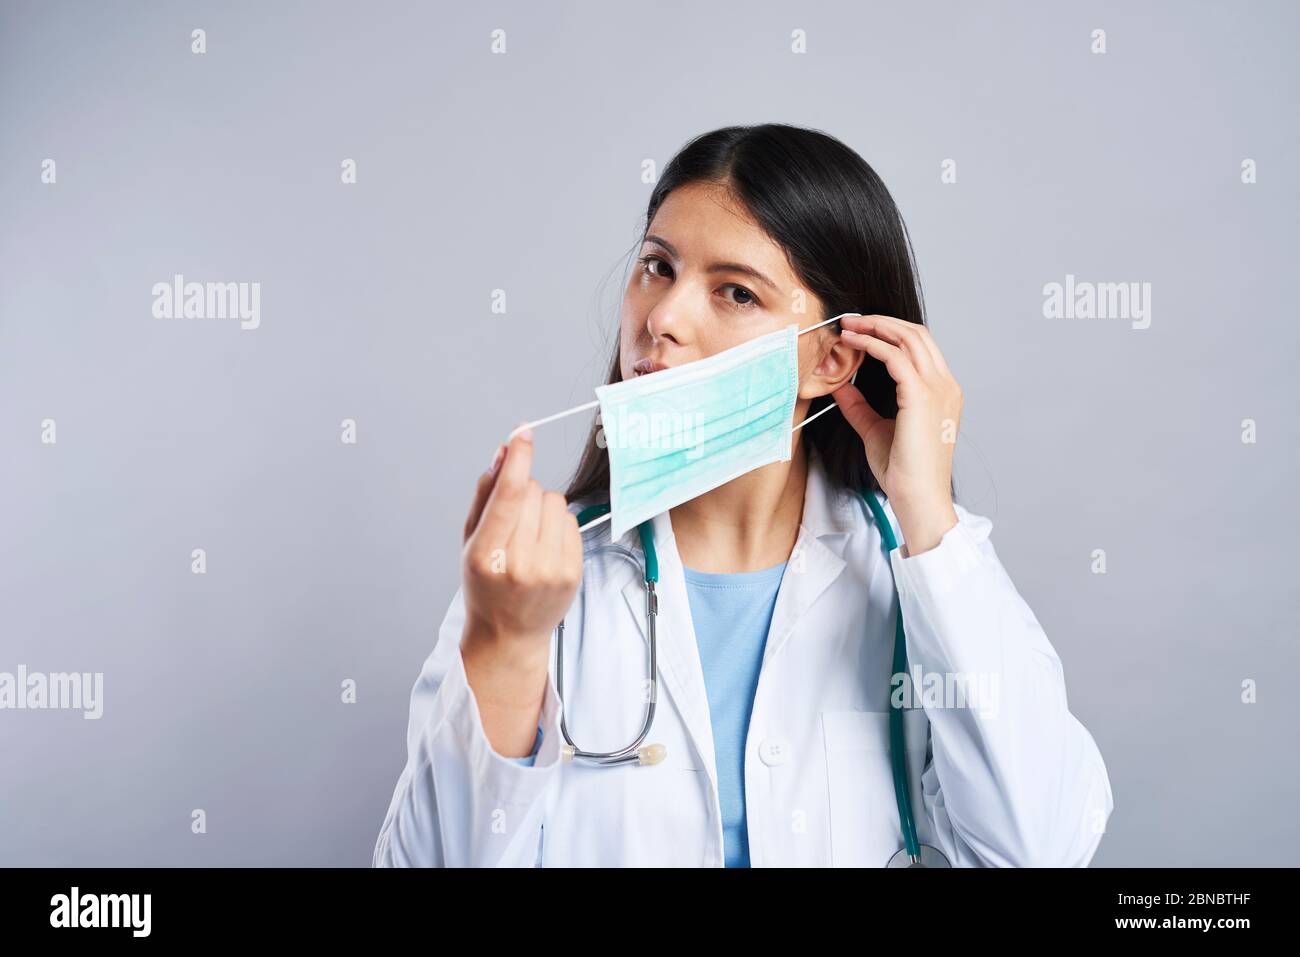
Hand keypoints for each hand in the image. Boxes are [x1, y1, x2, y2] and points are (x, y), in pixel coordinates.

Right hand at [461, 428, 582, 658]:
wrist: (508, 633)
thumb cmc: (486, 584)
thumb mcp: (470, 541)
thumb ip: (485, 494)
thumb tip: (504, 453)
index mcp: (485, 555)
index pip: (509, 495)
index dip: (518, 459)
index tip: (523, 433)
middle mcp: (519, 563)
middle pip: (533, 492)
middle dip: (524, 491)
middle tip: (514, 519)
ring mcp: (550, 570)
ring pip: (556, 502)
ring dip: (543, 508)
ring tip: (530, 535)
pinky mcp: (573, 573)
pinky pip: (571, 521)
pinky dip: (559, 525)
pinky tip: (545, 547)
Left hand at [831, 314, 960, 554]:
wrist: (918, 498)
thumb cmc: (903, 472)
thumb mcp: (875, 430)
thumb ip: (859, 407)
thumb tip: (839, 387)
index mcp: (942, 392)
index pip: (920, 347)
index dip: (890, 333)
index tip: (860, 330)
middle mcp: (945, 385)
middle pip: (917, 334)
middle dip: (882, 321)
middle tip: (850, 320)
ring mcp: (938, 388)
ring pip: (909, 338)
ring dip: (876, 326)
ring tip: (848, 325)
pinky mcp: (921, 396)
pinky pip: (896, 357)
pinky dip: (872, 345)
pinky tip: (853, 344)